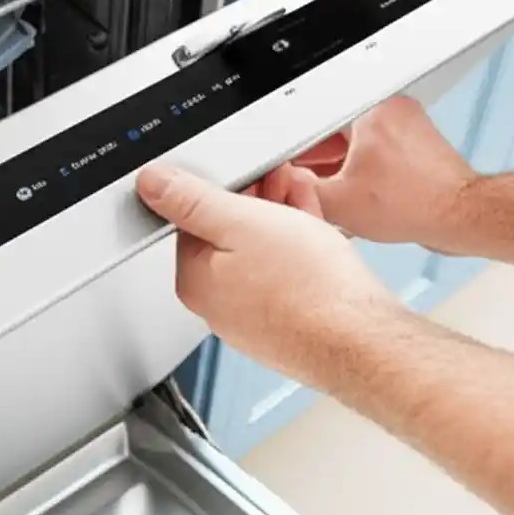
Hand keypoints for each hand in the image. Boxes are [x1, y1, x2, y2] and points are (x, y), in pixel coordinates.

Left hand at [136, 163, 404, 387]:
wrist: (363, 341)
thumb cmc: (308, 290)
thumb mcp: (240, 222)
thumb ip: (190, 199)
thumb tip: (151, 183)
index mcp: (196, 281)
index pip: (193, 219)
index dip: (225, 188)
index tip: (249, 173)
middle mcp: (220, 305)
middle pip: (230, 235)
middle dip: (256, 200)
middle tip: (281, 179)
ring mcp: (256, 318)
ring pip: (262, 252)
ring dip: (281, 217)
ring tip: (302, 196)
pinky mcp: (289, 323)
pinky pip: (287, 275)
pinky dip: (300, 246)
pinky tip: (316, 230)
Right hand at [291, 96, 478, 252]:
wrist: (460, 217)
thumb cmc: (416, 205)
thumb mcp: (338, 203)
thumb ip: (301, 190)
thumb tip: (285, 186)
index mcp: (371, 111)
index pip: (317, 120)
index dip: (298, 148)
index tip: (294, 166)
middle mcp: (393, 110)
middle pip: (336, 131)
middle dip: (320, 160)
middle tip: (315, 183)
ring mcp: (409, 126)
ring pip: (357, 143)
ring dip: (342, 167)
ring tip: (342, 192)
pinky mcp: (419, 144)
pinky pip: (379, 152)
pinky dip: (365, 171)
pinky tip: (362, 195)